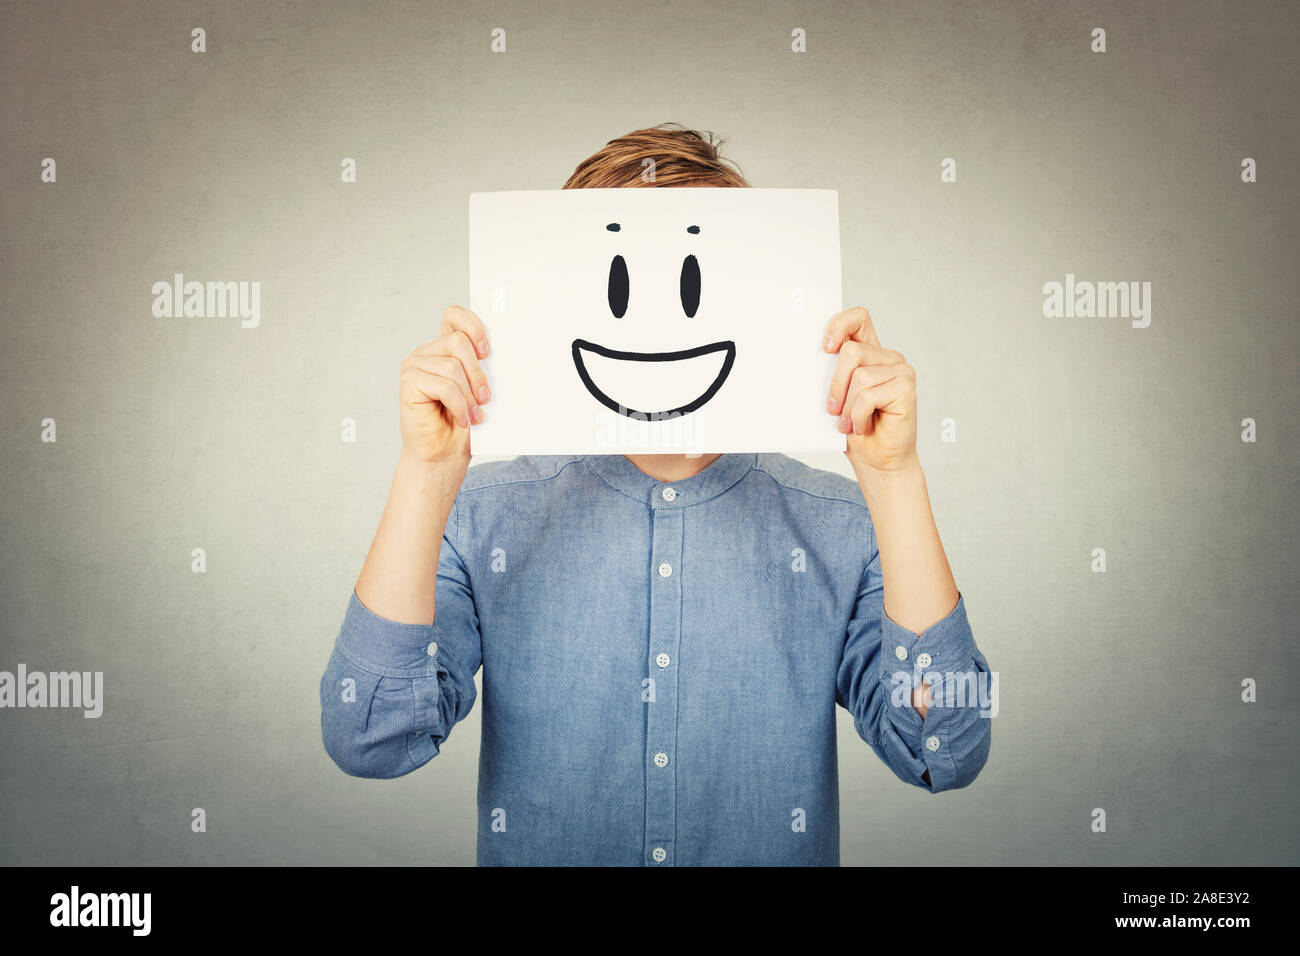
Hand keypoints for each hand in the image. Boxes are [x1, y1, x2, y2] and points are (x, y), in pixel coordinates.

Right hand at [399, 305, 491, 463]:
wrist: (444, 455)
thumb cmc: (463, 424)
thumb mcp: (479, 391)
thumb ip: (483, 367)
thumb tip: (504, 352)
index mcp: (444, 348)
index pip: (454, 315)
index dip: (473, 326)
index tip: (487, 351)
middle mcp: (427, 352)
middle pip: (458, 342)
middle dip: (478, 372)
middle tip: (485, 398)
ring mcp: (414, 365)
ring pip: (452, 366)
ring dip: (469, 395)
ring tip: (474, 414)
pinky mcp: (409, 382)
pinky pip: (444, 385)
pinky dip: (459, 405)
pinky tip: (462, 419)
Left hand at [823, 306, 917, 473]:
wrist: (876, 462)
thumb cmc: (854, 430)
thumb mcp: (834, 398)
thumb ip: (829, 375)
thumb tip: (803, 359)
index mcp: (870, 353)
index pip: (858, 318)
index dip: (839, 324)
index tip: (825, 348)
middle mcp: (888, 357)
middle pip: (851, 351)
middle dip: (835, 385)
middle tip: (832, 410)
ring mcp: (901, 371)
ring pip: (859, 376)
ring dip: (847, 407)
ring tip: (850, 423)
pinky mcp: (906, 388)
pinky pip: (869, 395)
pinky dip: (859, 416)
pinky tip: (864, 426)